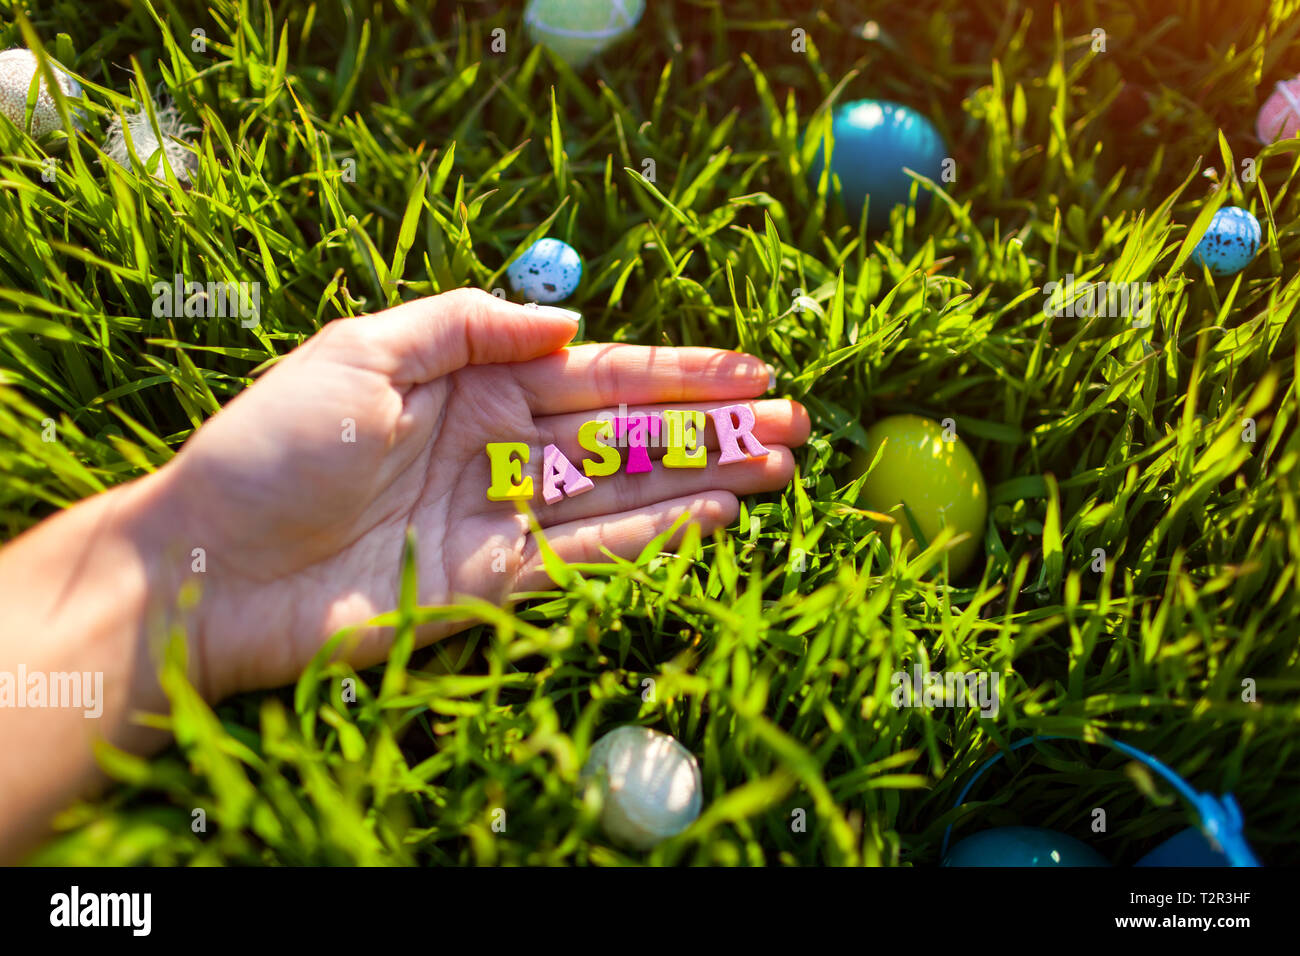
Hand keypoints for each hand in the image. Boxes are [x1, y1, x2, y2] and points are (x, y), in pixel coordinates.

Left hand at [157, 289, 809, 699]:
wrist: (213, 565)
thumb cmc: (273, 446)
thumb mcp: (362, 352)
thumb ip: (467, 326)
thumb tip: (569, 320)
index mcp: (473, 385)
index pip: (596, 373)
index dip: (677, 370)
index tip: (751, 368)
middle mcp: (501, 449)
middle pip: (627, 433)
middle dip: (711, 426)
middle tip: (792, 424)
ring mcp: (504, 519)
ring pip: (624, 493)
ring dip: (702, 479)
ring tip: (777, 467)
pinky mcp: (496, 585)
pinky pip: (588, 555)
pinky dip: (650, 538)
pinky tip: (710, 517)